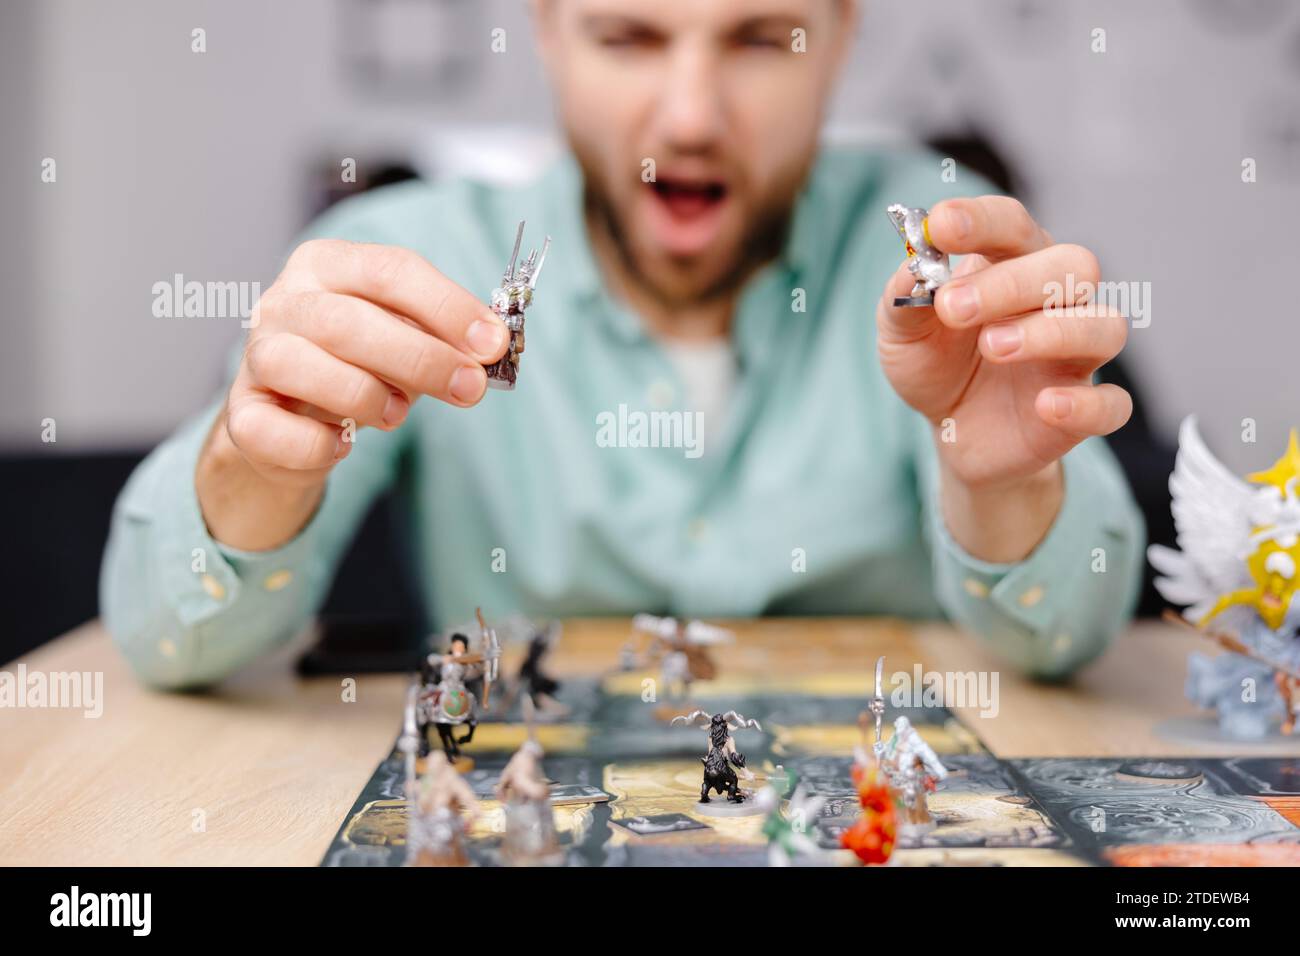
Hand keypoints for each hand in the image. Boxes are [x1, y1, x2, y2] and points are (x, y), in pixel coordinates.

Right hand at [197, 240, 507, 548]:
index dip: (447, 306)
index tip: (492, 343)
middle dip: (420, 358)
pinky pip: (273, 429)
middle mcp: (284, 301)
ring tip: (397, 414)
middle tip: (469, 388)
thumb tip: (489, 347)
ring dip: (364, 396)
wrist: (291, 422)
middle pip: (349, 321)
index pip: (390, 271)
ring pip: (300, 366)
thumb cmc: (358, 365)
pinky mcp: (242, 412)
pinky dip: (317, 443)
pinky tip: (343, 444)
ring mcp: (256, 355)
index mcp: (328, 265)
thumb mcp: (404, 337)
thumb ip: (441, 336)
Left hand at [876, 197, 1131, 558]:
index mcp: (1010, 266)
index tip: (939, 225)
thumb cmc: (937, 365)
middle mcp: (1055, 302)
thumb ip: (903, 299)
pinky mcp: (1083, 410)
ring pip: (1104, 326)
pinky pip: (1112, 404)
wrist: (954, 432)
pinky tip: (1044, 405)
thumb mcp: (902, 333)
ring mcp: (1075, 356)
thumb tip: (912, 268)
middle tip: (952, 307)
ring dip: (1051, 332)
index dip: (980, 220)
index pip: (1012, 226)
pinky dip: (1085, 404)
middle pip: (1071, 266)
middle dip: (1012, 282)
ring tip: (991, 347)